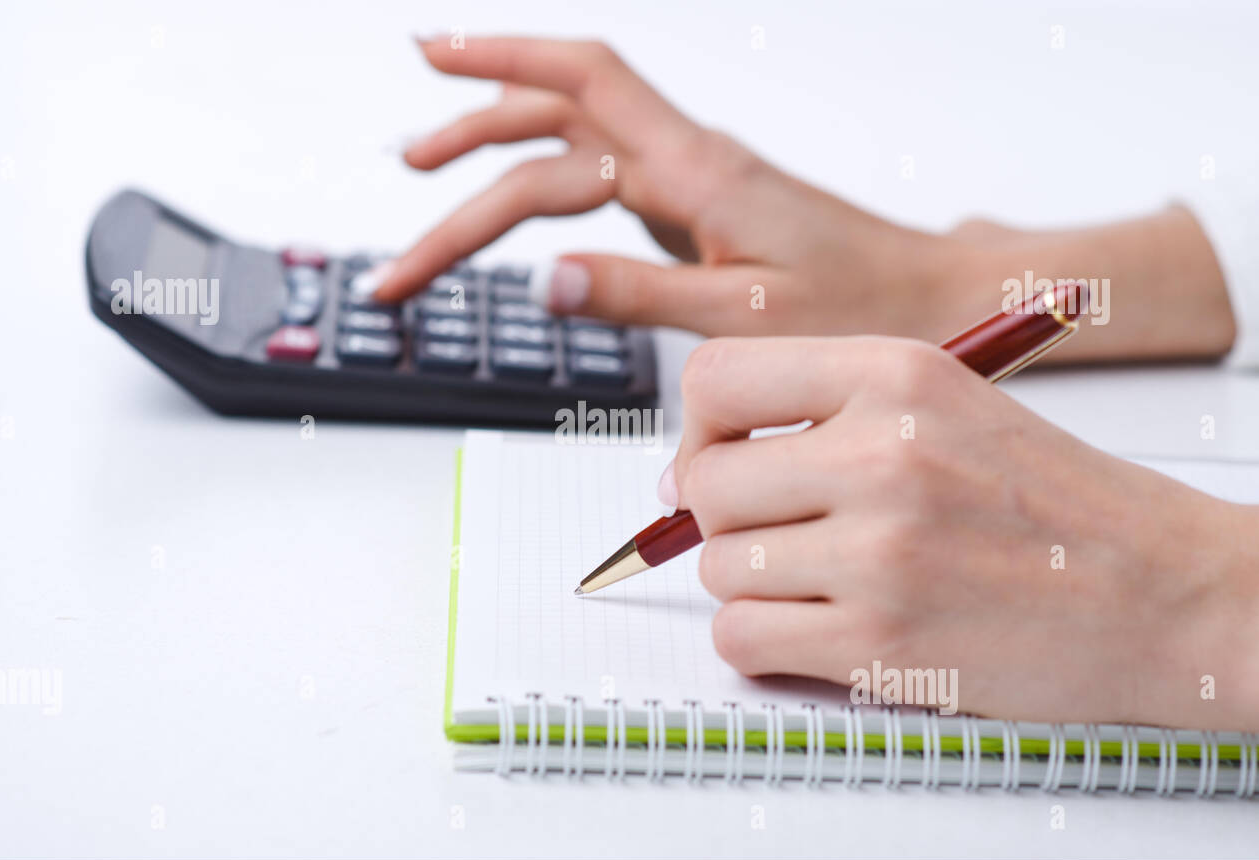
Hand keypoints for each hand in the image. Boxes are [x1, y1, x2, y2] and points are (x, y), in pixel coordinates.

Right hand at [376, 37, 1238, 362]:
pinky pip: (600, 175)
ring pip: (573, 136)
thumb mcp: (744, 319)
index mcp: (696, 172)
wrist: (926, 297)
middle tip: (404, 167)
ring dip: (498, 144)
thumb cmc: (860, 305)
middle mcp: (685, 161)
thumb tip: (541, 278)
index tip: (425, 82)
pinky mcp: (691, 211)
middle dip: (470, 131)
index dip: (497, 71)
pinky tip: (520, 201)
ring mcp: (686, 183)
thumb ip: (638, 296)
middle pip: (557, 109)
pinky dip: (545, 180)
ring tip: (430, 168)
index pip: (578, 91)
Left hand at [667, 336, 1258, 728]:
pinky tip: (818, 631)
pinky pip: (742, 638)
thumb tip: (680, 477)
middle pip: (706, 485)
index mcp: (897, 374)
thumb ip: (820, 418)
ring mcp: (882, 554)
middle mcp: (883, 455)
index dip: (698, 429)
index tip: (717, 461)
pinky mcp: (883, 646)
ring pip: (719, 568)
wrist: (1164, 592)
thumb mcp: (946, 406)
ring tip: (824, 583)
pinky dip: (762, 641)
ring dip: (752, 584)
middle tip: (780, 534)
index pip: (716, 378)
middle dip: (725, 518)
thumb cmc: (1053, 503)